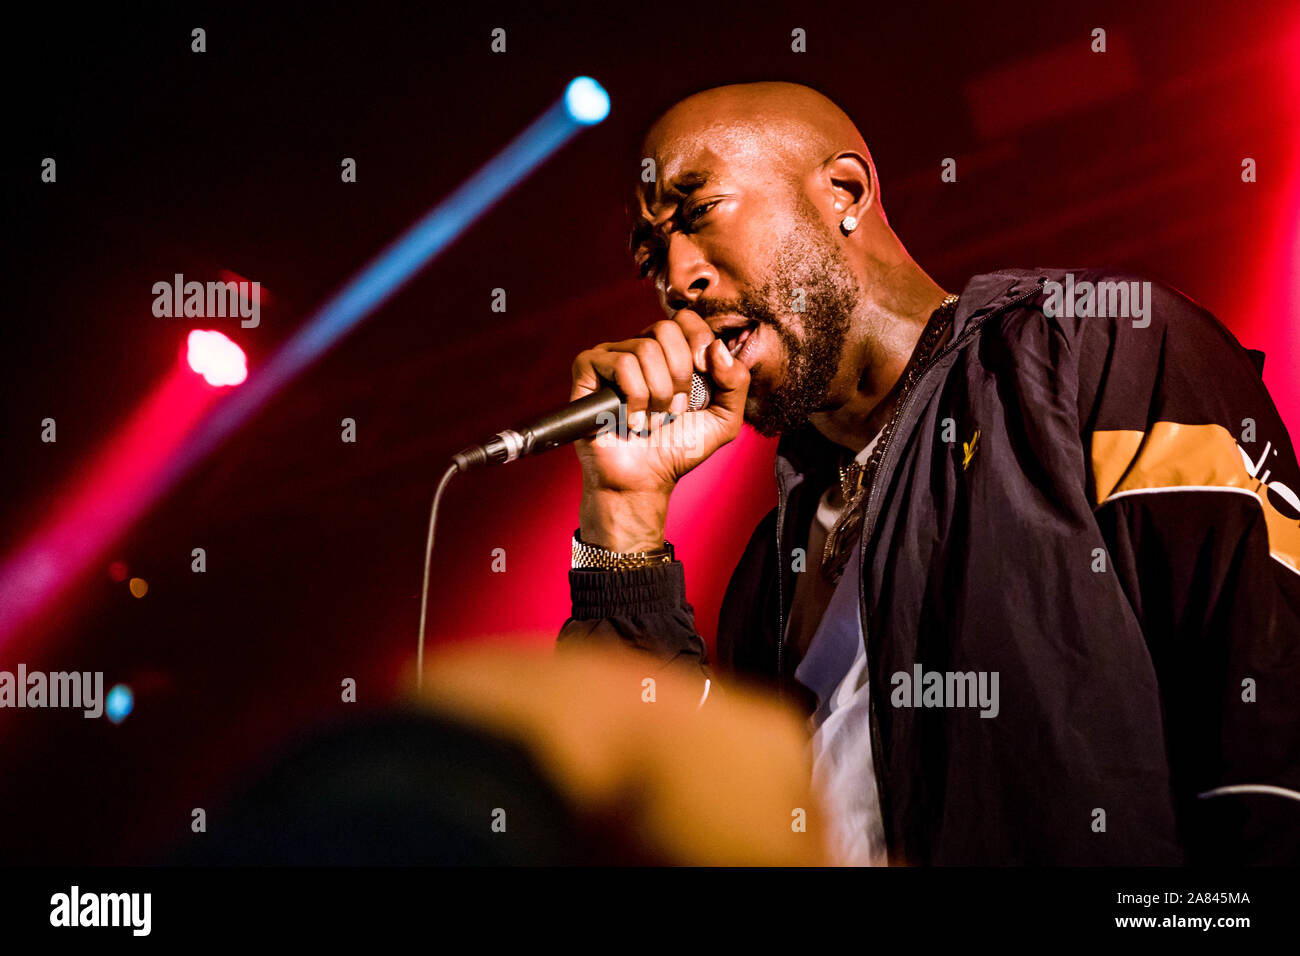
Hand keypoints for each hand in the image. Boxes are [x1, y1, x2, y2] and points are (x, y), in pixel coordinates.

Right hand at [569, 309, 749, 550]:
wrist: (644, 480)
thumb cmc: (678, 449)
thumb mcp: (724, 419)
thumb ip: (736, 382)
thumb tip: (717, 347)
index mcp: (669, 352)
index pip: (686, 319)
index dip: (698, 344)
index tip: (702, 378)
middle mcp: (639, 348)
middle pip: (666, 329)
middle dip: (680, 375)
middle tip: (675, 408)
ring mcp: (611, 357)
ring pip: (643, 350)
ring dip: (658, 395)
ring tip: (654, 420)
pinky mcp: (587, 370)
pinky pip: (620, 364)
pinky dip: (634, 397)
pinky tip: (632, 421)